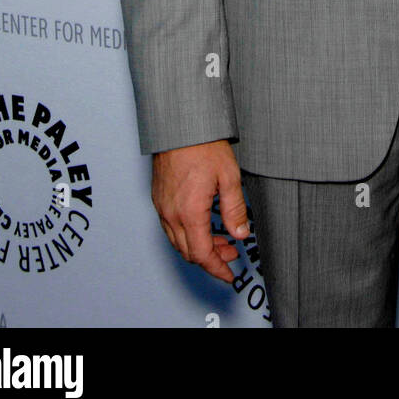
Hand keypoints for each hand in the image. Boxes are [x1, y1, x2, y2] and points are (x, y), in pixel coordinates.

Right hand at [151, 139, 249, 282]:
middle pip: (188, 252)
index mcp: (189, 212)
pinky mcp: (158, 198)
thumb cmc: (202, 144)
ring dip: (198, 246)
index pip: (201, 255)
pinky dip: (187, 233)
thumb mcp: (229, 176)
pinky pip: (171, 227)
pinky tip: (202, 224)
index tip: (228, 274)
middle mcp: (171, 213)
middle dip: (211, 258)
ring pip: (178, 241)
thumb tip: (240, 233)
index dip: (217, 268)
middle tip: (230, 252)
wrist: (179, 125)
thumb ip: (235, 209)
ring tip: (220, 238)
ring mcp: (162, 206)